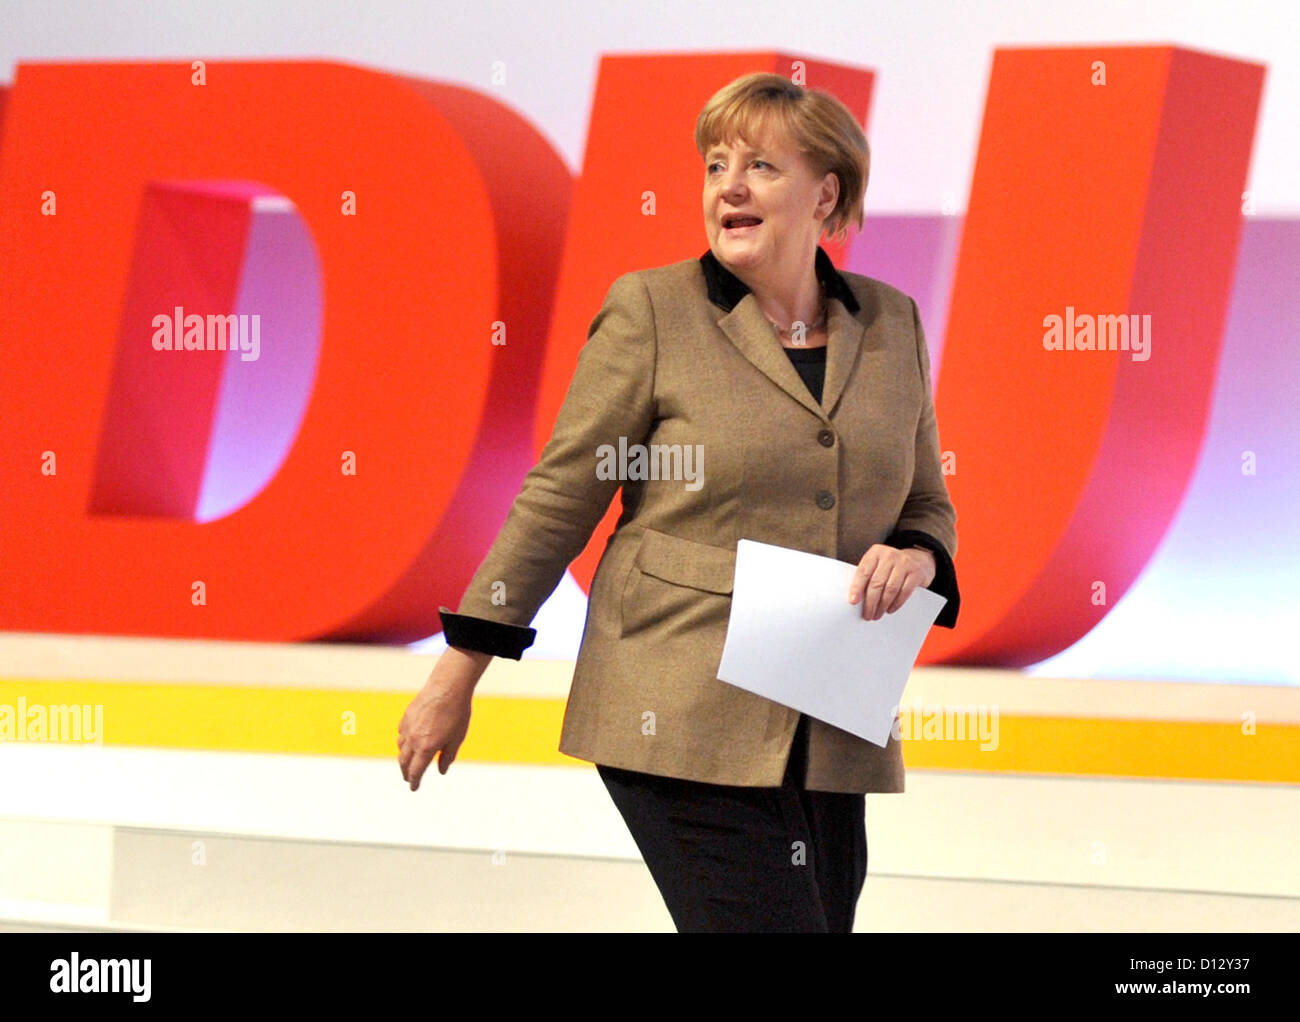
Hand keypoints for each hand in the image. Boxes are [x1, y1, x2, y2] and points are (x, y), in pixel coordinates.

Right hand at [397, 646, 489, 789]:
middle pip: (404, 762)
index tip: (414, 788)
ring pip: (400, 747)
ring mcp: (407, 727)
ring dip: (404, 757)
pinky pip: (401, 733)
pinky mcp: (406, 716)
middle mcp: (413, 739)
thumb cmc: (456, 714)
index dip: (414, 782)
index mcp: (426, 748)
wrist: (448, 687)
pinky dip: (403, 741)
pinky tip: (409, 740)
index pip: (415, 771)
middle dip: (406, 772)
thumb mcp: (456, 739)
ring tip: (409, 761)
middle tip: (408, 778)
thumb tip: (441, 771)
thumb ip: (447, 757)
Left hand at [847, 545, 935, 620]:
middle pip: (876, 582)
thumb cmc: (892, 565)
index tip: (853, 601)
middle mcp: (890, 555)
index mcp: (876, 552)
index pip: (863, 571)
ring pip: (890, 589)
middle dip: (870, 602)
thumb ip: (867, 576)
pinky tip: (890, 609)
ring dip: (882, 605)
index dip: (857, 588)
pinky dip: (896, 603)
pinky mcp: (916, 573)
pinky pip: (904, 592)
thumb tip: (856, 598)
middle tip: (867, 614)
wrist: (918, 560)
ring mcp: (904, 563)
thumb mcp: (878, 564)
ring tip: (877, 614)